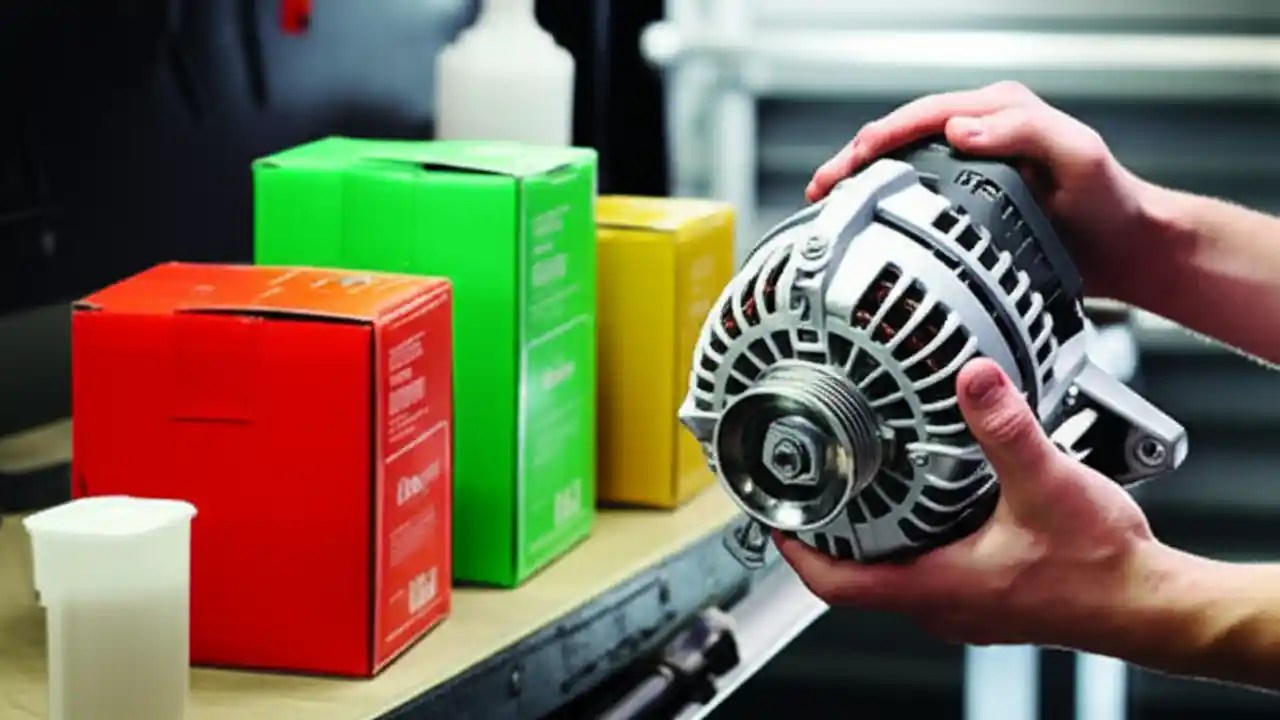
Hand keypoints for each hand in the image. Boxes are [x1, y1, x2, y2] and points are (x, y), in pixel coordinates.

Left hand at [776, 358, 1163, 648]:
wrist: (1152, 605)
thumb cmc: (1101, 571)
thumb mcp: (1046, 486)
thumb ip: (1006, 430)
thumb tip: (974, 381)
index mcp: (938, 587)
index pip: (837, 584)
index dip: (797, 553)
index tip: (775, 520)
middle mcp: (944, 605)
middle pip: (858, 579)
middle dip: (830, 538)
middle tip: (813, 494)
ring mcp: (967, 606)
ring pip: (896, 575)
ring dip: (875, 538)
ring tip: (861, 492)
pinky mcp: (991, 597)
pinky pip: (932, 572)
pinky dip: (916, 540)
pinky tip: (933, 506)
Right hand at [806, 81, 1160, 303]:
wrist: (1126, 247)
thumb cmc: (1110, 202)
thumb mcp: (1076, 156)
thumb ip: (1024, 132)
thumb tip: (960, 129)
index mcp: (999, 112)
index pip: (921, 117)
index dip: (877, 140)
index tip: (847, 166)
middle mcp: (982, 133)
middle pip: (901, 138)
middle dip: (854, 160)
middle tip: (822, 188)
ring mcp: (973, 165)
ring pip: (902, 165)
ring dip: (862, 182)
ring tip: (829, 204)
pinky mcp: (971, 196)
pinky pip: (916, 191)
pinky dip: (884, 202)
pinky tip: (866, 221)